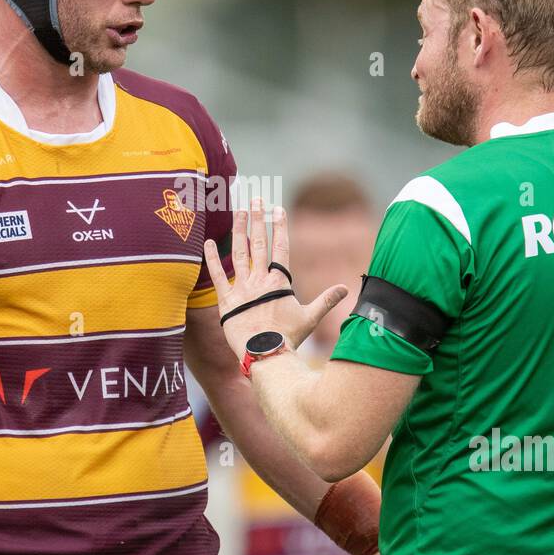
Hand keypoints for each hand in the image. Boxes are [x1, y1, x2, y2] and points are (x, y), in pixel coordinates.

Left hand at [202, 198, 348, 359]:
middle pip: (258, 244)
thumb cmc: (289, 338)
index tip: (278, 209)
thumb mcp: (310, 317)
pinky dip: (211, 259)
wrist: (266, 354)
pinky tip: (207, 242)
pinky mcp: (226, 300)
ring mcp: (242, 289)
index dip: (279, 227)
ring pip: (238, 253)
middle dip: (258, 220)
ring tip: (237, 211)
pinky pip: (217, 276)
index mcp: (279, 282)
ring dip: (238, 230)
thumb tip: (346, 289)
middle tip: (256, 200)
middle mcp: (259, 280)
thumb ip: (326, 300)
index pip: (280, 248)